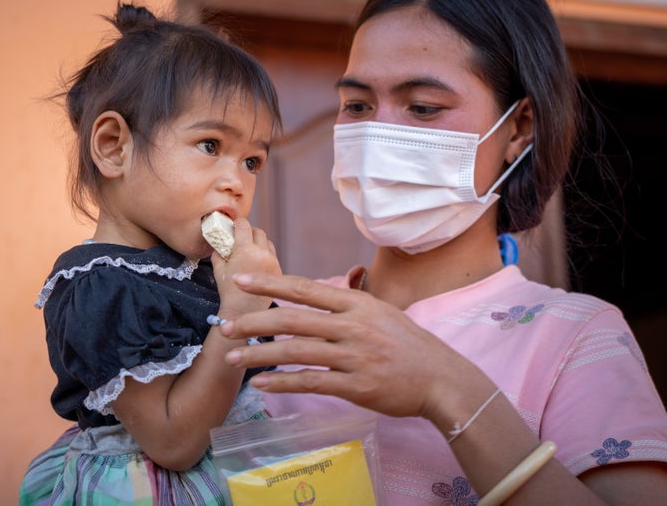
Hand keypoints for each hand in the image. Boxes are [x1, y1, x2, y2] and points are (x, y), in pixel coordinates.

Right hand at [212, 219, 280, 316]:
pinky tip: (257, 262)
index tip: (233, 225)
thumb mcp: (218, 268)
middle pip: (258, 231)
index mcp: (245, 250)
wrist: (244, 312)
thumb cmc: (228, 290)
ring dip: (258, 242)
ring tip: (250, 250)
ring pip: (268, 242)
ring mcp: (273, 261)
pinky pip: (273, 255)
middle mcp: (262, 253)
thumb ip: (219, 251)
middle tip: (241, 236)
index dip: (237, 222)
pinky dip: (265, 254)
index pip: (244, 225)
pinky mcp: (279, 270)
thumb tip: (220, 241)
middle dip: (249, 231)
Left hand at [219, 272, 467, 419]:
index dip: (271, 283)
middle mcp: (353, 325)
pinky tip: (261, 385)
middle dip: (254, 322)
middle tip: (225, 326)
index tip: (242, 281)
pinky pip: (312, 381)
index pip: (305, 289)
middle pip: (293, 319)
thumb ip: (349, 303)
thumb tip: (320, 293)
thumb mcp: (381, 312)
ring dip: (259, 355)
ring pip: (296, 351)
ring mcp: (355, 356)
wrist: (441, 379)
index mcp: (357, 304)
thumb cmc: (409, 345)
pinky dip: (283, 382)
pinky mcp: (356, 385)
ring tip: (232, 358)